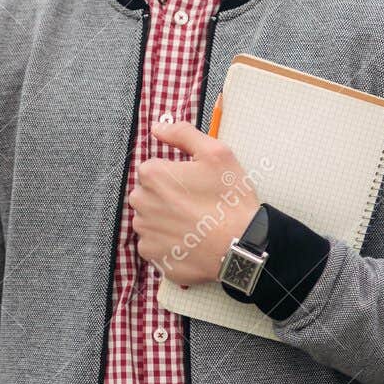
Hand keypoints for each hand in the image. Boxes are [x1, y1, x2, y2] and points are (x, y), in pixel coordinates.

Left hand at [127, 120, 260, 285]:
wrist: (241, 245)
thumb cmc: (229, 199)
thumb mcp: (216, 153)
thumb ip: (183, 134)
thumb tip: (157, 127)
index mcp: (153, 175)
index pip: (153, 169)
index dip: (175, 175)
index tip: (194, 185)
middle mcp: (141, 203)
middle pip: (148, 194)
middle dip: (166, 197)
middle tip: (196, 204)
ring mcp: (145, 232)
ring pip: (150, 219)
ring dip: (166, 220)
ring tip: (194, 224)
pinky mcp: (152, 255)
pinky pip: (154, 244)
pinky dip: (168, 243)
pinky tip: (189, 241)